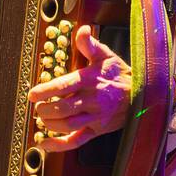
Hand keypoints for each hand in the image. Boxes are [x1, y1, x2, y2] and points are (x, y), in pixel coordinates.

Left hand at [26, 25, 131, 152]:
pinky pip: (77, 141)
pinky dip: (59, 145)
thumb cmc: (120, 75)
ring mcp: (95, 117)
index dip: (46, 91)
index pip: (65, 86)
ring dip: (50, 124)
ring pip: (68, 125)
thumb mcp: (106, 55)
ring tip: (42, 119)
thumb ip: (89, 44)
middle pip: (63, 108)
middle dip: (46, 109)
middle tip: (38, 107)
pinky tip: (45, 144)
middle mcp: (92, 100)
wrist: (143, 95)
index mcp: (91, 80)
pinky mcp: (97, 130)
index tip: (33, 94)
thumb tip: (82, 30)